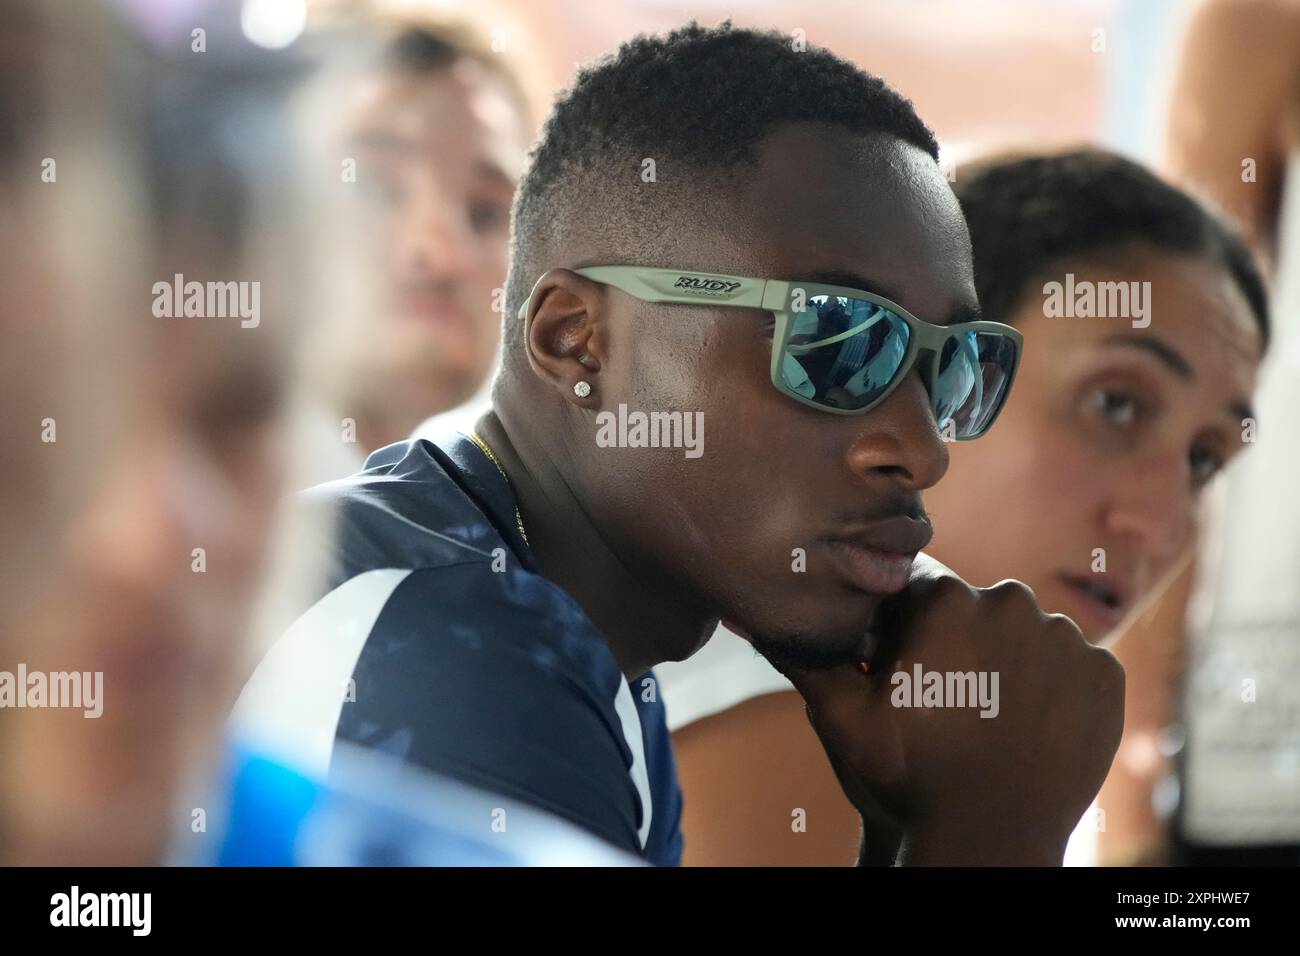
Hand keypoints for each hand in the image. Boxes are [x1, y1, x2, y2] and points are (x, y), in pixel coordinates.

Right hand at [780, 553, 1124, 864]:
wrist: (991, 842)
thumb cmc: (908, 777)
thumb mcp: (841, 715)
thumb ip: (803, 652)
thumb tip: (755, 614)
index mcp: (947, 600)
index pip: (916, 587)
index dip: (901, 626)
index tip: (900, 668)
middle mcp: (1013, 602)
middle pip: (974, 608)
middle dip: (956, 642)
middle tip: (942, 702)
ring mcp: (1066, 639)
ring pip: (1025, 635)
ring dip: (1006, 664)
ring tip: (986, 718)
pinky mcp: (1105, 676)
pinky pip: (1072, 667)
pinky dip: (1052, 689)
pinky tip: (1025, 727)